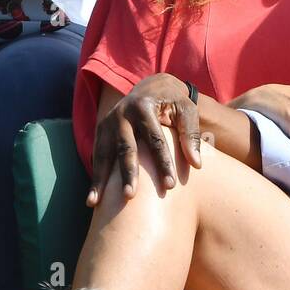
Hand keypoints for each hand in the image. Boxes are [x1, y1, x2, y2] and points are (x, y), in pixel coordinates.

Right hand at [88, 73, 201, 206]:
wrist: (151, 86)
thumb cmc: (173, 102)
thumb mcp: (186, 110)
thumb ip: (191, 135)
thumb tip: (197, 165)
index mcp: (144, 106)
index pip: (155, 139)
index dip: (163, 163)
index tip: (170, 186)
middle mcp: (122, 114)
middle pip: (125, 148)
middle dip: (128, 173)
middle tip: (130, 197)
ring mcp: (108, 122)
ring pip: (104, 154)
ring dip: (101, 180)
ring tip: (96, 203)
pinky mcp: (101, 131)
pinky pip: (97, 157)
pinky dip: (95, 178)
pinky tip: (93, 200)